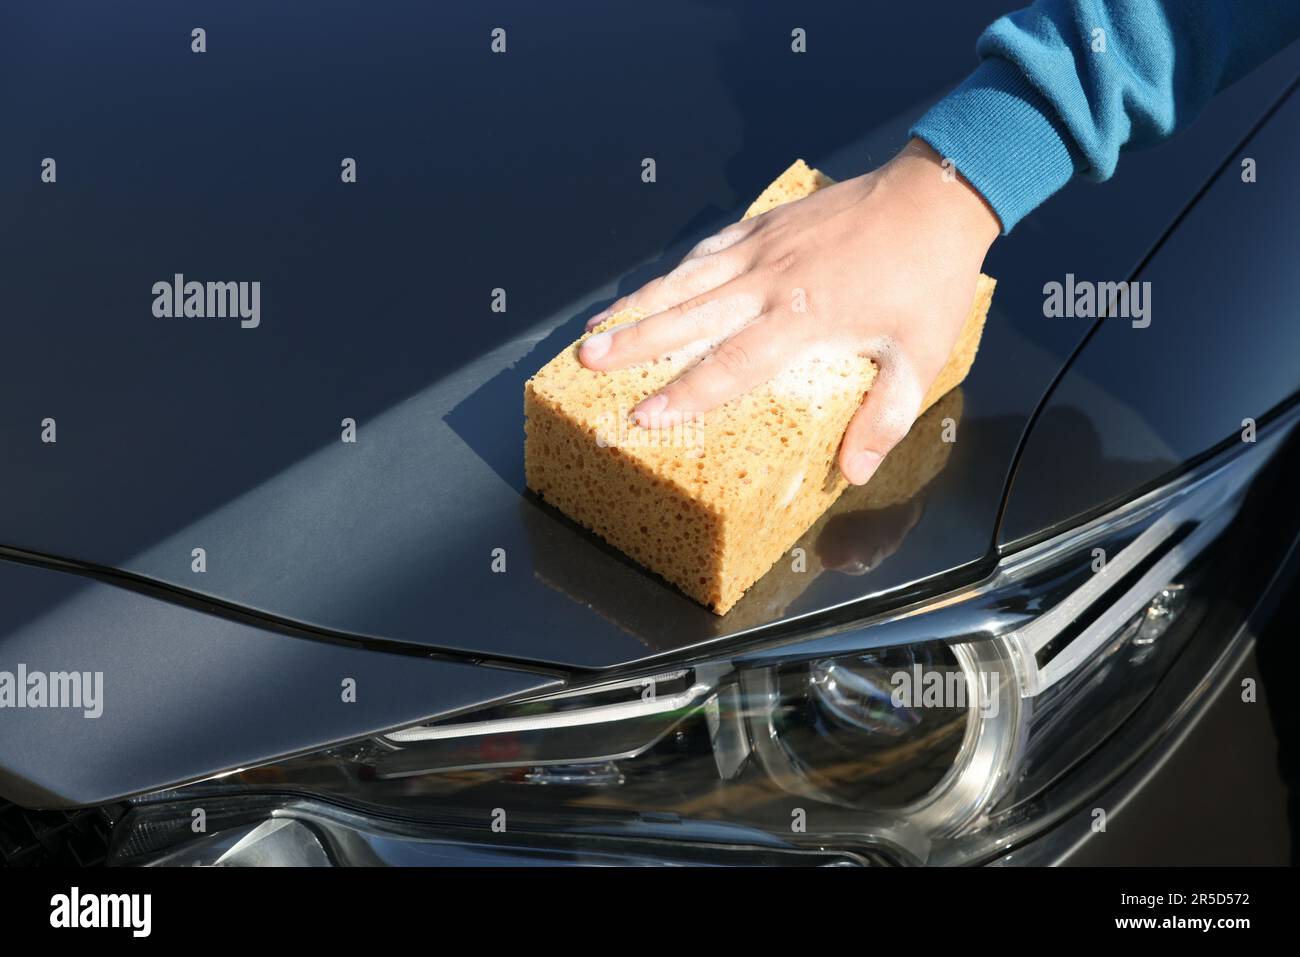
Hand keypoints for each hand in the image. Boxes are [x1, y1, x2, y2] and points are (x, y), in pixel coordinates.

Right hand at [578, 140, 998, 484]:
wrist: (935, 196)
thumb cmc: (929, 280)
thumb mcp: (918, 356)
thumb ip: (883, 417)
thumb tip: (854, 473)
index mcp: (803, 319)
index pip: (731, 365)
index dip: (684, 394)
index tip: (643, 417)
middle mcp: (770, 282)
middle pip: (688, 317)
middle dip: (634, 342)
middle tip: (587, 360)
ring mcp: (763, 248)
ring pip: (686, 279)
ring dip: (638, 304)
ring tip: (595, 324)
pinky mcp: (767, 224)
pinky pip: (710, 248)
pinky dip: (677, 269)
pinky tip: (654, 285)